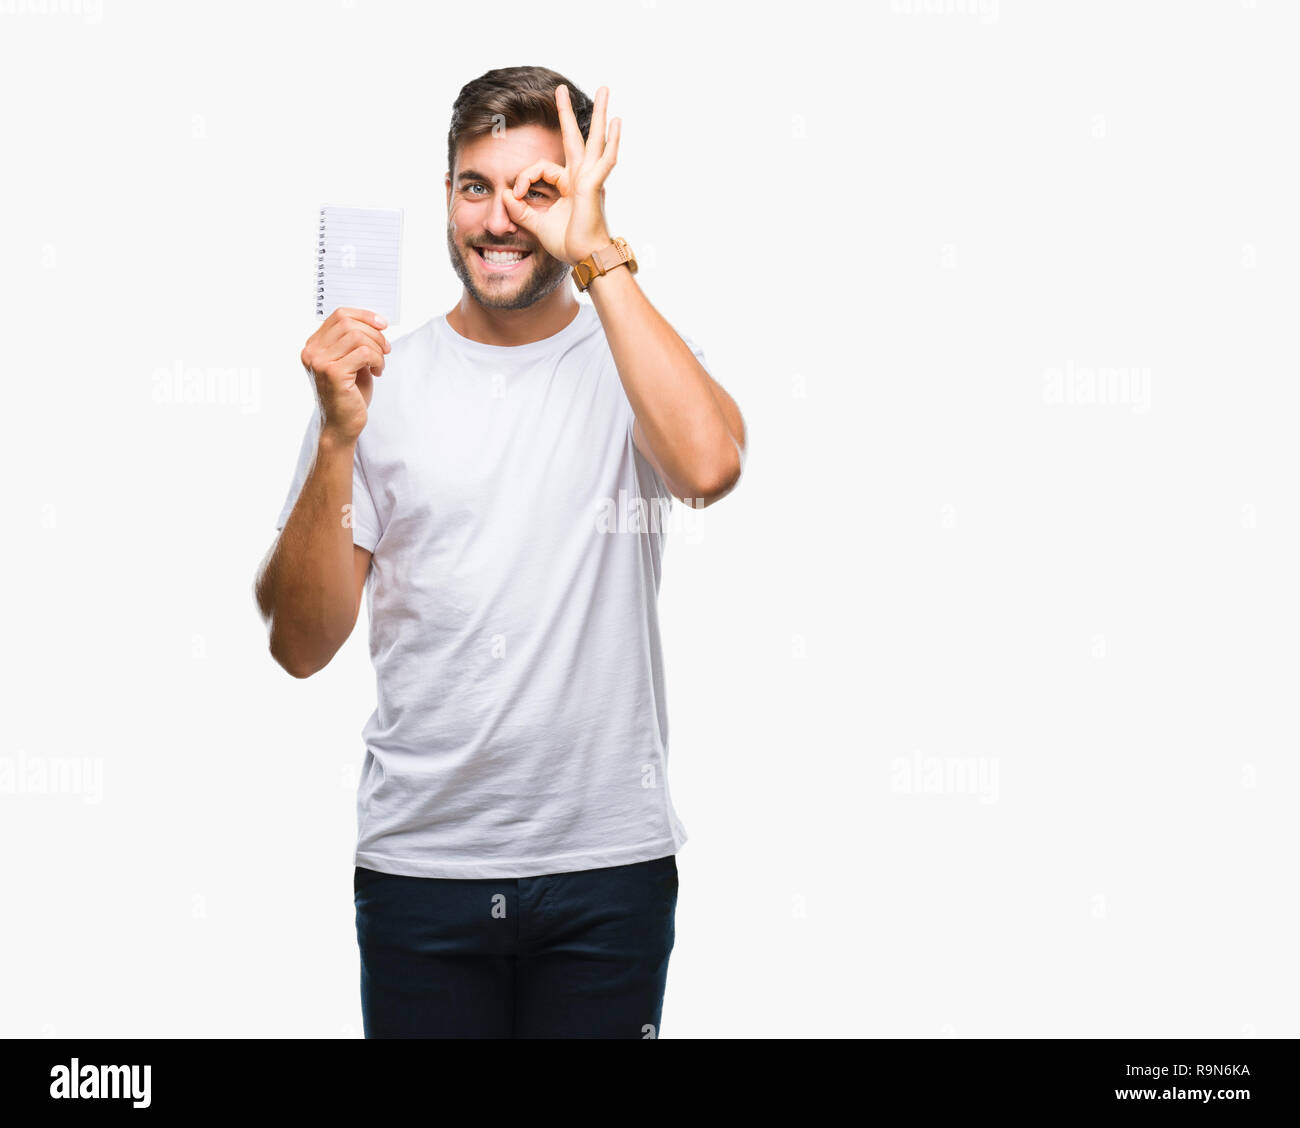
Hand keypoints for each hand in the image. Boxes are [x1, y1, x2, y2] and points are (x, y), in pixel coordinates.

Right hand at [299, 307, 390, 442]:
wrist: (342, 425)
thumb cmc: (349, 394)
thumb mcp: (351, 361)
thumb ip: (355, 341)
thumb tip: (375, 322)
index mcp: (314, 345)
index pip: (339, 315)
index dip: (364, 315)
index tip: (382, 324)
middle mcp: (312, 351)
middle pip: (349, 323)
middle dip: (374, 334)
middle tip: (386, 349)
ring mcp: (320, 361)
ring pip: (357, 336)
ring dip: (377, 348)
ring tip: (379, 364)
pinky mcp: (333, 373)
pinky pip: (364, 353)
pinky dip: (377, 360)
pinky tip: (377, 372)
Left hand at [501, 84, 618, 265]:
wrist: (585, 258)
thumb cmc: (568, 243)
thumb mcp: (537, 224)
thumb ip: (520, 210)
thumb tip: (506, 195)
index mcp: (568, 184)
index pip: (541, 168)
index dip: (524, 178)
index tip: (517, 195)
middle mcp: (581, 177)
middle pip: (574, 137)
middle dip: (567, 112)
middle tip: (561, 88)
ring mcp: (590, 178)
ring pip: (594, 140)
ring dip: (599, 113)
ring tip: (605, 90)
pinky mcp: (594, 185)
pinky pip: (604, 160)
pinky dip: (612, 142)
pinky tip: (617, 124)